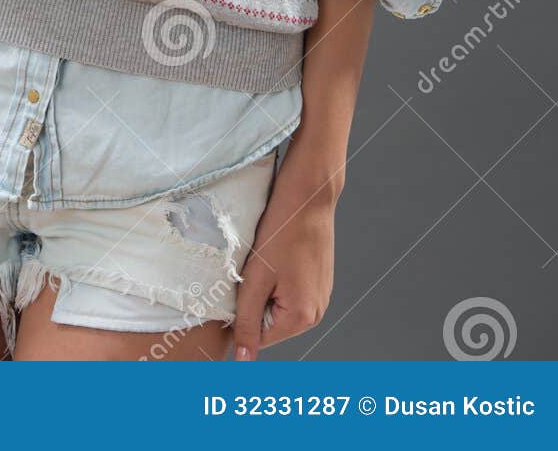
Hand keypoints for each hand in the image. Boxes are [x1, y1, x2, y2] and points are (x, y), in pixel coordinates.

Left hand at [230, 151, 337, 358]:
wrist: (308, 197)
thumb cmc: (281, 233)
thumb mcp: (256, 279)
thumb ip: (246, 322)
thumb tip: (242, 361)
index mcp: (302, 318)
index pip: (259, 337)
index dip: (240, 315)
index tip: (235, 287)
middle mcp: (317, 313)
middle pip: (270, 323)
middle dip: (254, 302)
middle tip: (250, 270)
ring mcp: (321, 296)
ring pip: (279, 306)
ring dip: (265, 289)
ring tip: (264, 261)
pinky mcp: (320, 281)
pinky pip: (291, 292)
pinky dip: (278, 279)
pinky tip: (276, 256)